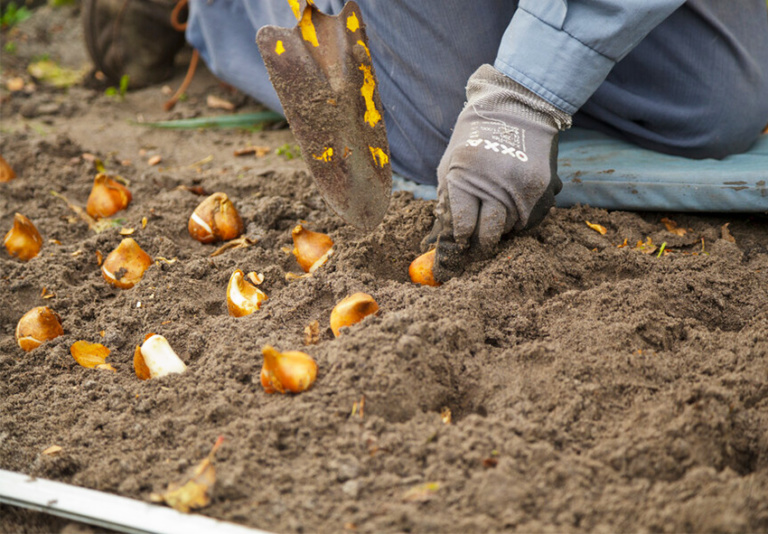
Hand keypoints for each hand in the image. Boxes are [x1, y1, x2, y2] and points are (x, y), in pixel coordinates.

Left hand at [423, 64, 570, 279]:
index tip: (457, 248)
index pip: (462, 227)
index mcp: (465, 179)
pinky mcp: (546, 190)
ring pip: (512, 231)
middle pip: (488, 236)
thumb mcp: (451, 164)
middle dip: (480, 245)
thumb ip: (448, 202)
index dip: (458, 242)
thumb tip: (441, 241)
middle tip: (477, 244)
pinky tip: (515, 199)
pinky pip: (532, 220)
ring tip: (497, 209)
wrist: (517, 106)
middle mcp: (496, 186)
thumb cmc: (475, 138)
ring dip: (503, 228)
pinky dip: (522, 217)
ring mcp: (523, 189)